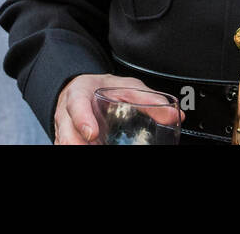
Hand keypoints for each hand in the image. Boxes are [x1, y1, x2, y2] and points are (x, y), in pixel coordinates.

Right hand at [54, 73, 180, 143]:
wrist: (85, 91)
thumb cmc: (104, 89)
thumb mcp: (126, 87)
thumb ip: (149, 99)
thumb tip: (175, 115)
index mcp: (79, 93)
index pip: (76, 104)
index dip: (82, 119)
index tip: (92, 133)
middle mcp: (66, 113)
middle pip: (66, 132)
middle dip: (76, 143)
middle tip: (95, 147)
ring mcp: (64, 130)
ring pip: (64, 144)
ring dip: (78, 148)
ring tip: (97, 148)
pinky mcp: (67, 142)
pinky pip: (67, 148)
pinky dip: (79, 151)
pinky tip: (93, 151)